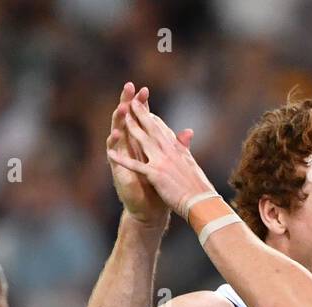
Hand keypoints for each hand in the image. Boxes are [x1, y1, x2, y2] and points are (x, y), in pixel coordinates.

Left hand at [109, 89, 216, 219]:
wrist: (200, 201)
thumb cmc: (198, 186)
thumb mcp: (191, 162)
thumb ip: (184, 146)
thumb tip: (188, 132)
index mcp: (177, 149)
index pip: (163, 130)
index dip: (153, 119)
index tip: (145, 110)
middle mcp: (169, 151)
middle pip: (152, 128)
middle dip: (141, 113)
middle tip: (132, 100)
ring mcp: (161, 161)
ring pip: (143, 140)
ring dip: (131, 127)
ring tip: (121, 115)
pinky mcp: (156, 174)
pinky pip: (135, 165)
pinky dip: (122, 159)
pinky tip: (110, 153)